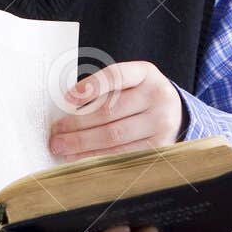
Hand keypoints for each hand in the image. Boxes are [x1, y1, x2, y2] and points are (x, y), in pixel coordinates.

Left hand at [48, 60, 184, 159]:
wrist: (175, 114)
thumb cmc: (140, 97)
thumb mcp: (129, 83)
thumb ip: (104, 90)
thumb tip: (67, 108)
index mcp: (146, 74)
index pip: (115, 76)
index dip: (90, 87)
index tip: (67, 99)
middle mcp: (158, 97)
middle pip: (110, 112)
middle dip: (77, 124)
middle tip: (56, 132)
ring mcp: (161, 123)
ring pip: (114, 136)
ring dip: (83, 144)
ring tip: (62, 146)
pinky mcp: (160, 147)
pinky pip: (122, 154)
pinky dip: (97, 157)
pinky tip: (80, 158)